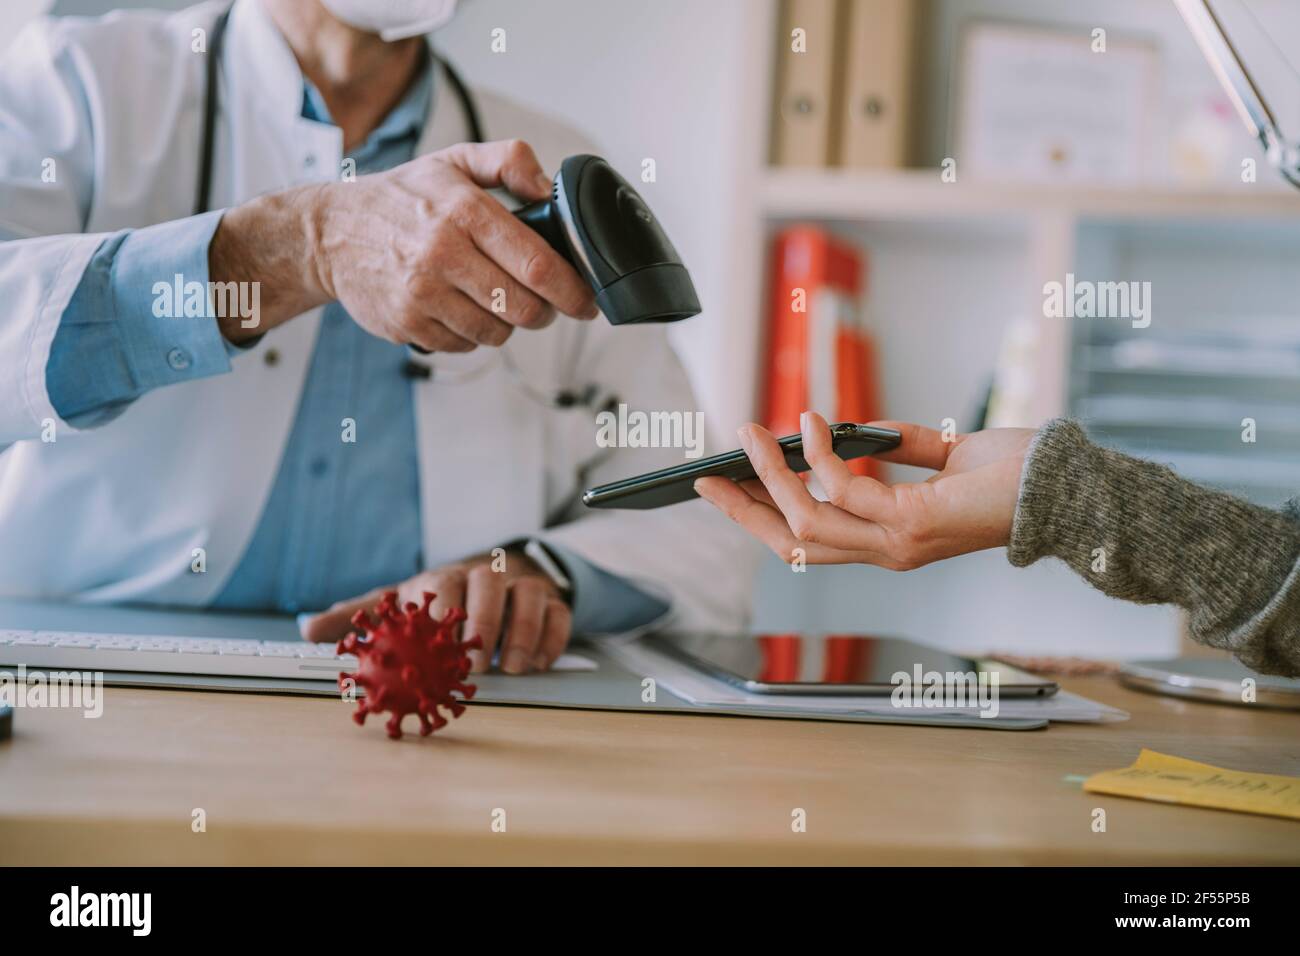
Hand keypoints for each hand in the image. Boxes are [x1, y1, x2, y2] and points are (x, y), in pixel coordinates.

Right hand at [211, 139, 597, 346]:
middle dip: (544, 311)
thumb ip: (508, 162)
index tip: (586, 301)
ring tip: (495, 298)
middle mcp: (441, 253)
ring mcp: (422, 294)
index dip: (572, 291)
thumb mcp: (453, 161)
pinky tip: (460, 307)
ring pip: (496, 331)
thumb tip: (549, 189)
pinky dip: (472, 332)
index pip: (537, 266)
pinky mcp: (407, 324)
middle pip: (524, 308)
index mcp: (462, 210)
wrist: (328, 233)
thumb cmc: (399, 198)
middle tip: (543, 303)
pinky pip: (463, 345)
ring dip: (507, 322)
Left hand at [298, 549, 571, 673]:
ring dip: (521, 634)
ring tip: (512, 669)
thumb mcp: (398, 602)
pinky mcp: (551, 602)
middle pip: (491, 585)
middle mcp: (486, 577)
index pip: (445, 584)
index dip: (443, 610)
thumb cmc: (439, 598)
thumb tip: (309, 630)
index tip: (438, 639)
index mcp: (445, 577)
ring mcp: (522, 588)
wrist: (497, 576)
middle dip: (485, 621)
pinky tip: (538, 663)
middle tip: (476, 661)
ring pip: (530, 599)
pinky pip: (558, 616)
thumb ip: (359, 617)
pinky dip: (550, 640)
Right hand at [694, 411, 1032, 569]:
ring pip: (806, 519)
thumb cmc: (1015, 477)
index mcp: (888, 542)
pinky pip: (842, 489)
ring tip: (752, 434)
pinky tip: (812, 424)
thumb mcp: (948, 458)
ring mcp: (895, 544)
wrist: (1064, 488)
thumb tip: (862, 432)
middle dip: (744, 511)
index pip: (809, 540)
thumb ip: (904, 449)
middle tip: (707, 476)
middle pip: (791, 544)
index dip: (762, 518)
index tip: (726, 489)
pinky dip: (818, 455)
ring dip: (771, 474)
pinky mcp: (911, 523)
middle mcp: (885, 552)